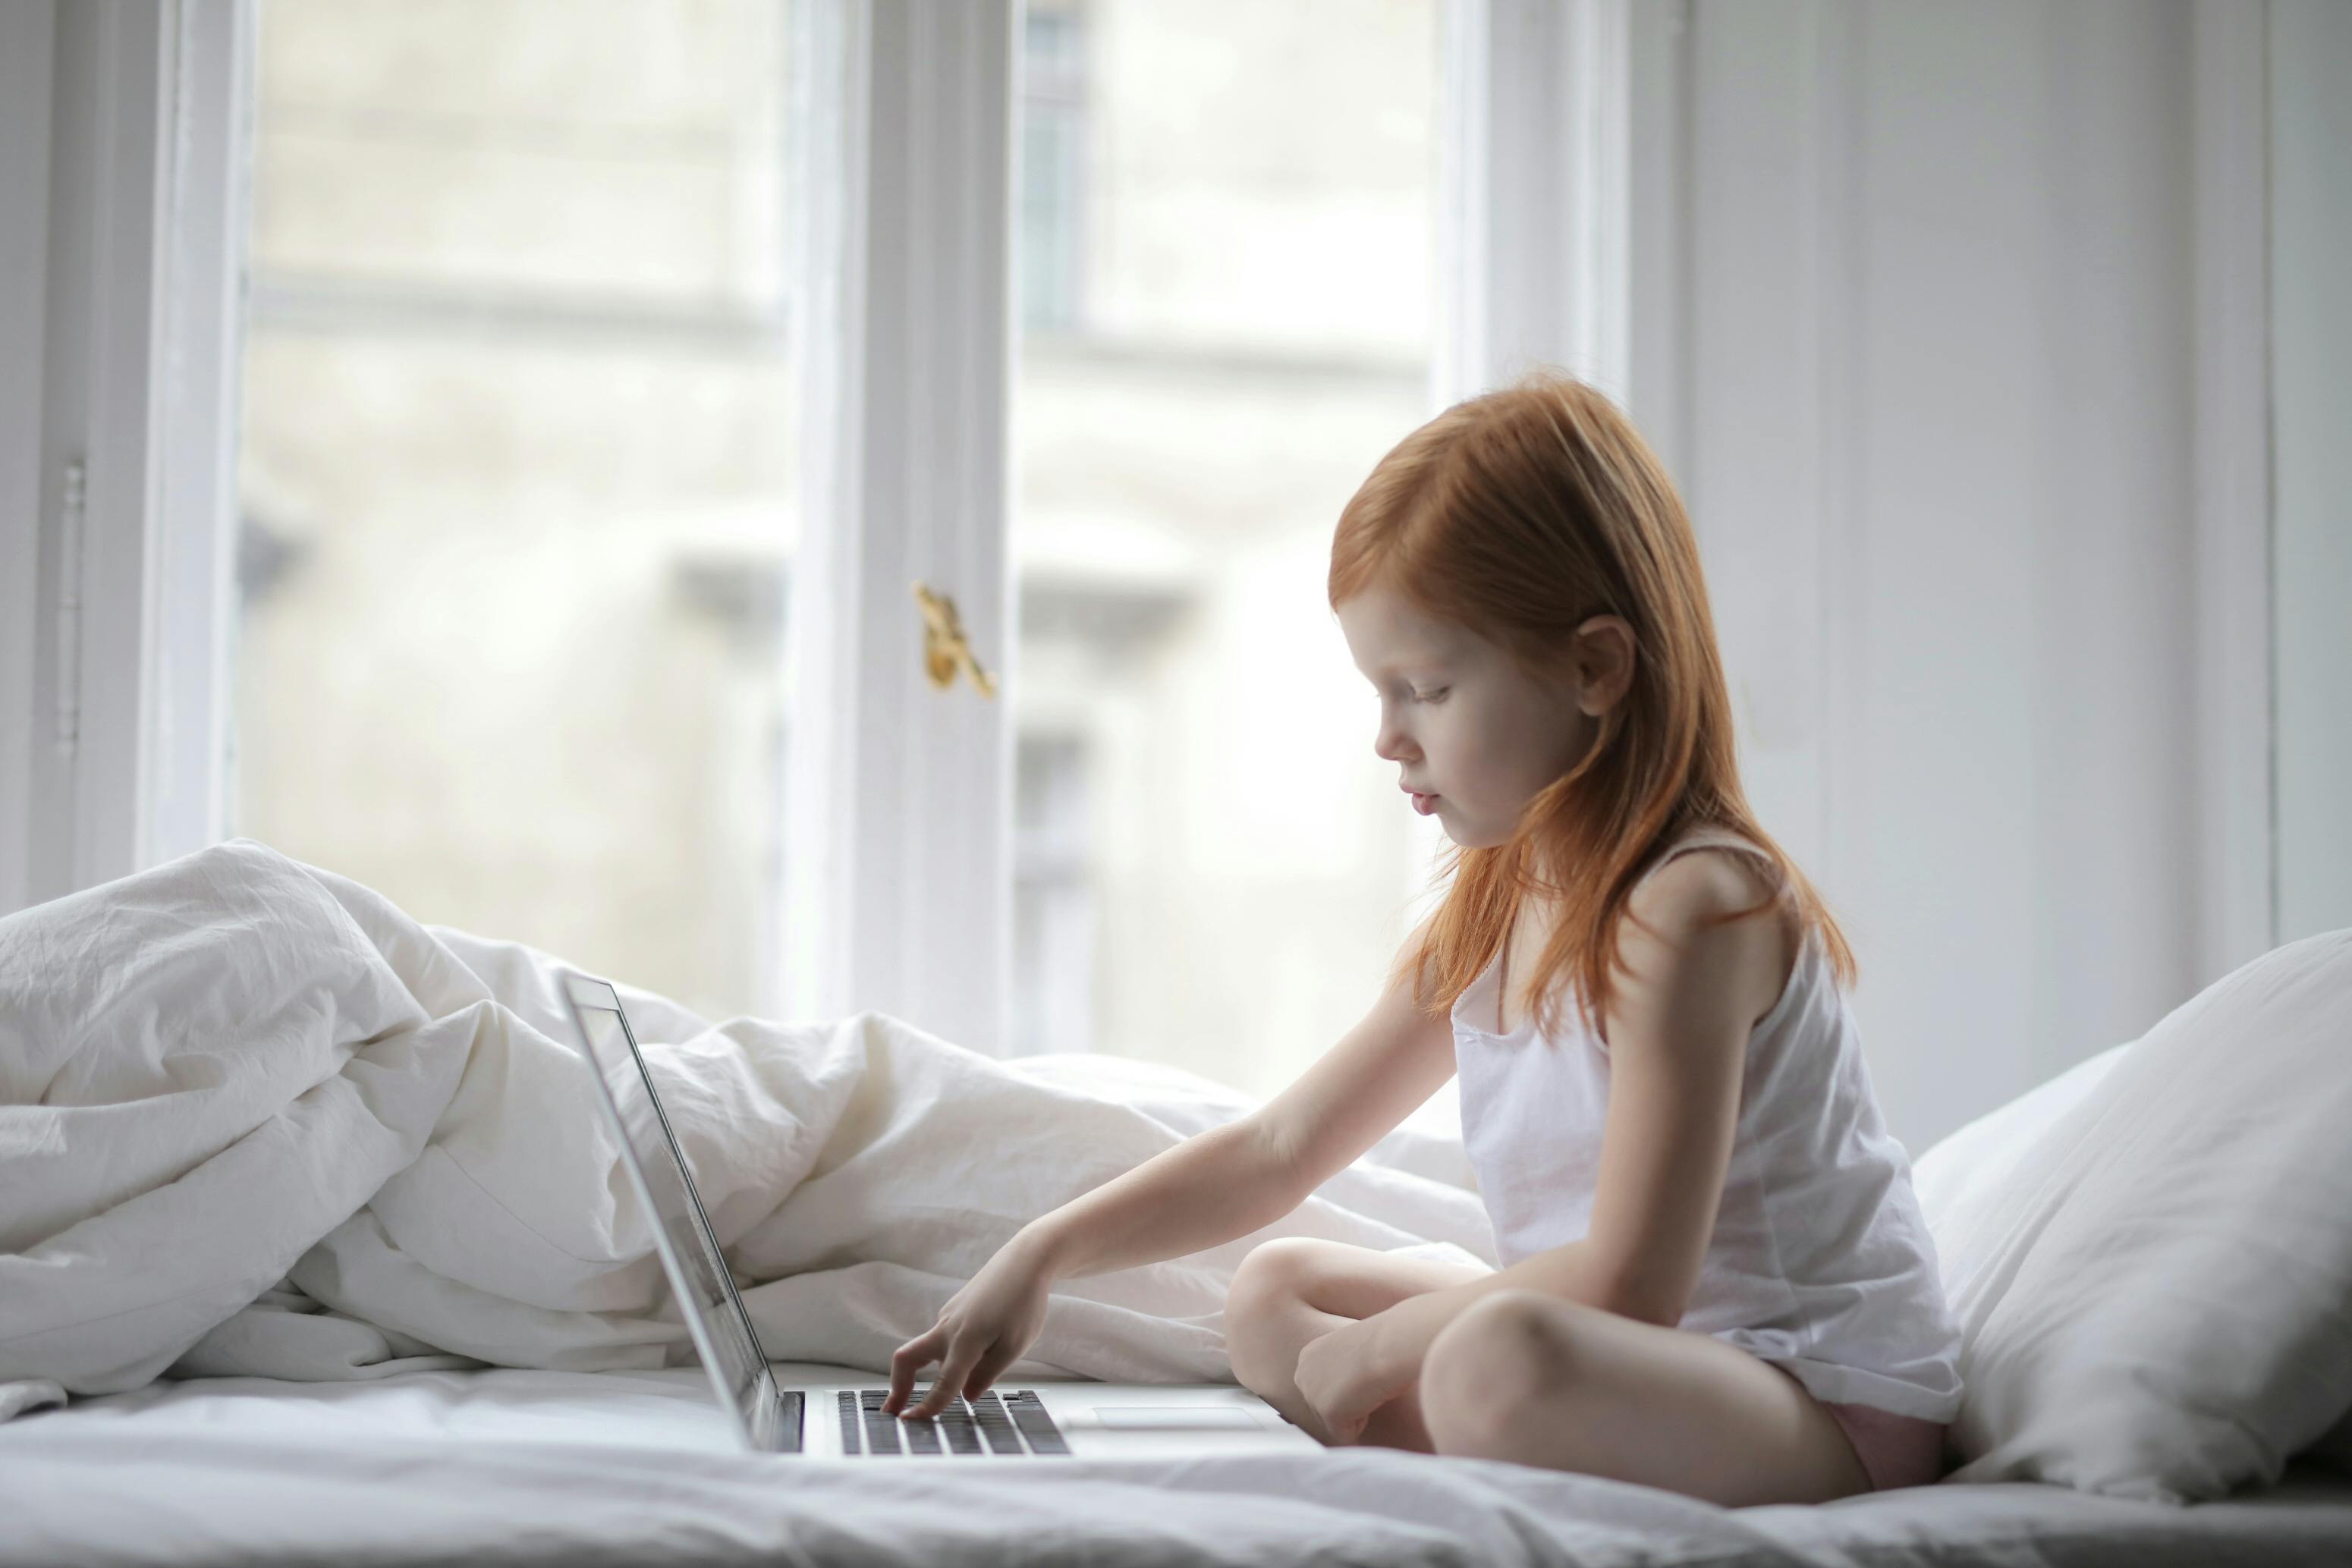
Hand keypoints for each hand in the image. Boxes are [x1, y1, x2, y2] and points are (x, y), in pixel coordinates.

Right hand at [883, 1235, 1054, 1419]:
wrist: (1025, 1261)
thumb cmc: (1024, 1303)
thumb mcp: (1014, 1346)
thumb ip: (987, 1374)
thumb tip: (965, 1395)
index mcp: (965, 1341)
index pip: (943, 1383)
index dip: (928, 1406)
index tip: (912, 1422)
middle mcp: (948, 1328)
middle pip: (907, 1359)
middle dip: (897, 1387)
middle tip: (894, 1411)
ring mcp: (948, 1317)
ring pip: (929, 1350)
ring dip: (929, 1373)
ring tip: (945, 1393)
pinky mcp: (954, 1310)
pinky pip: (945, 1339)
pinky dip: (947, 1356)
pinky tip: (974, 1358)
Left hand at [1291, 1317, 1416, 1445]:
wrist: (1389, 1346)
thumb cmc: (1380, 1343)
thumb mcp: (1349, 1351)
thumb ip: (1337, 1368)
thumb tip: (1344, 1387)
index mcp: (1308, 1356)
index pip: (1323, 1389)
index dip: (1348, 1387)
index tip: (1362, 1372)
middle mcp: (1303, 1375)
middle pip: (1325, 1409)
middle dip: (1349, 1403)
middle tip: (1366, 1382)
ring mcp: (1312, 1394)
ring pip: (1335, 1423)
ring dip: (1356, 1412)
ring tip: (1367, 1388)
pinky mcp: (1326, 1412)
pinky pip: (1345, 1435)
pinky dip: (1362, 1423)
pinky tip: (1369, 1399)